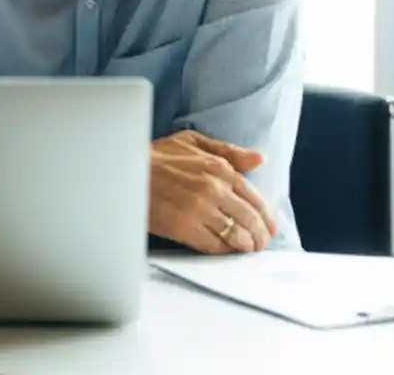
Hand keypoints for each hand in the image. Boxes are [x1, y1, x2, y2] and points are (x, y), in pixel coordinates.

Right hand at [148, 130, 277, 253]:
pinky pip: (213, 245)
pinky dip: (223, 250)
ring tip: (245, 249)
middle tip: (260, 243)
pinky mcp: (184, 228)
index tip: (268, 227)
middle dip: (259, 235)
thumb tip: (259, 159)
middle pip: (249, 219)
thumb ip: (228, 151)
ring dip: (244, 245)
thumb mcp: (192, 142)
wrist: (124, 171)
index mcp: (218, 168)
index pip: (254, 197)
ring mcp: (199, 210)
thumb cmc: (157, 155)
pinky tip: (225, 250)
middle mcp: (213, 189)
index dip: (266, 216)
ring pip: (235, 235)